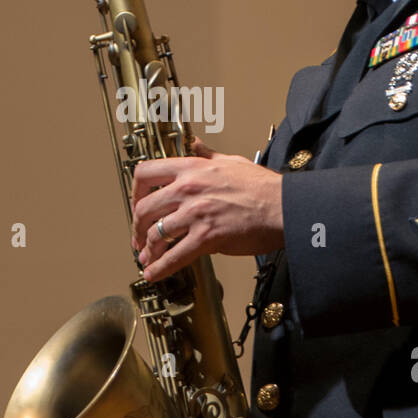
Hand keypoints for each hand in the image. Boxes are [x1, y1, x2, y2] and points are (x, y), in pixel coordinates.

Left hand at [130, 137, 284, 281]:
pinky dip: (160, 268)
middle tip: (138, 237)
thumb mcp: (231, 161)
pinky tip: (154, 273)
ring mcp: (196, 213)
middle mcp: (188, 189)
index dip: (134, 192)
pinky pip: (175, 256)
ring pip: (156, 234)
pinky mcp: (206, 237)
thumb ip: (207, 154)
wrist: (283, 207)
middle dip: (137, 227)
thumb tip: (195, 144)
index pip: (146, 173)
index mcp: (192, 168)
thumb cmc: (263, 187)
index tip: (136, 204)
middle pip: (144, 208)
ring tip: (146, 258)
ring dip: (147, 250)